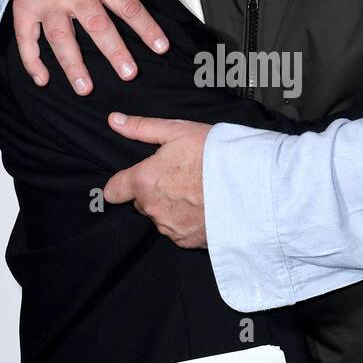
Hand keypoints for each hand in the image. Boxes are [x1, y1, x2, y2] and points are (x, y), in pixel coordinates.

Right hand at [13, 0, 169, 93]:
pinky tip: (43, 79)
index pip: (127, 6)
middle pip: (95, 24)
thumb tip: (144, 25)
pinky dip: (32, 61)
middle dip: (114, 51)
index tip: (160, 47)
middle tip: (128, 73)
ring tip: (85, 87)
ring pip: (60, 37)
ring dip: (73, 65)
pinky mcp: (24, 6)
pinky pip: (26, 38)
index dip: (146, 28)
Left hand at [101, 113, 211, 247]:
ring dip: (171, 207)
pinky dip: (188, 221)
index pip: (114, 191)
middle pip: (141, 203)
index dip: (120, 184)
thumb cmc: (214, 154)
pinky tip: (203, 206)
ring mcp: (170, 227)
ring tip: (195, 191)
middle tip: (179, 177)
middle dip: (153, 192)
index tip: (129, 180)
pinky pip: (179, 231)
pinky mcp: (188, 241)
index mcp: (144, 181)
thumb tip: (115, 121)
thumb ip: (142, 128)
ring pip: (161, 217)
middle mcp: (153, 208)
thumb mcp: (177, 131)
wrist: (249, 184)